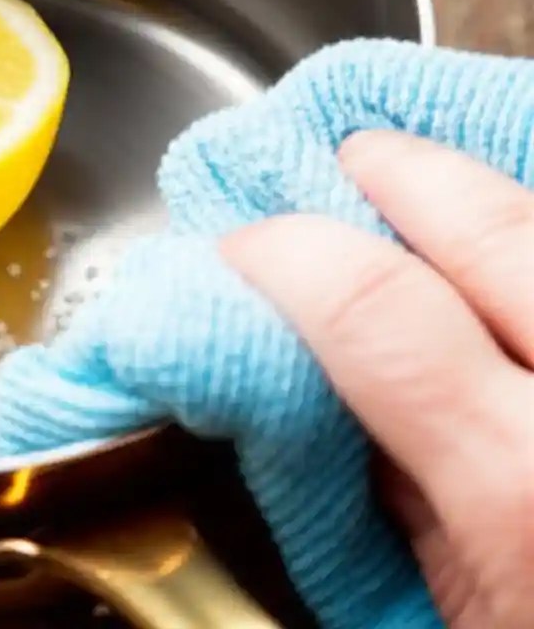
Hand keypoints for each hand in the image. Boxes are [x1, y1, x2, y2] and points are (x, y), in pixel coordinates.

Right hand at [223, 130, 533, 627]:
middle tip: (339, 164)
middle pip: (494, 220)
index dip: (288, 252)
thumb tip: (311, 380)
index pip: (376, 308)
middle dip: (396, 170)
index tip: (243, 247)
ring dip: (486, 186)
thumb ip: (384, 492)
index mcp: (529, 489)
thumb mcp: (450, 612)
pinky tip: (511, 238)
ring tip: (427, 181)